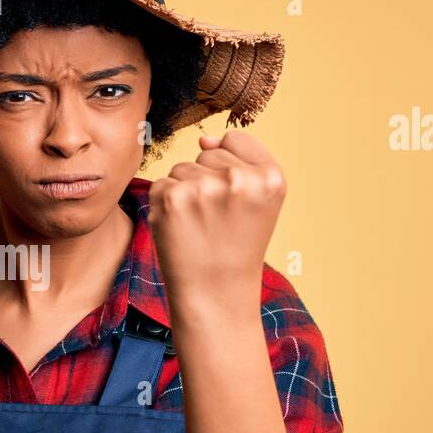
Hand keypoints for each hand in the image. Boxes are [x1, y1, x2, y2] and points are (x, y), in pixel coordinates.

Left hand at [147, 130, 286, 306]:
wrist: (215, 294)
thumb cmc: (236, 246)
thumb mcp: (259, 202)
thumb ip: (239, 161)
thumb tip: (203, 138)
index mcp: (271, 177)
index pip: (236, 140)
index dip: (230, 168)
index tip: (234, 200)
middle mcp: (239, 178)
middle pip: (207, 153)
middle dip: (207, 180)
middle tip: (216, 221)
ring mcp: (203, 186)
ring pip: (182, 167)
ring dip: (185, 192)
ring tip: (199, 226)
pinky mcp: (171, 197)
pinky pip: (161, 184)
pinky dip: (164, 205)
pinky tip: (180, 229)